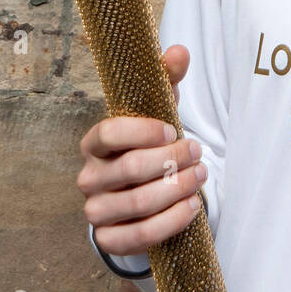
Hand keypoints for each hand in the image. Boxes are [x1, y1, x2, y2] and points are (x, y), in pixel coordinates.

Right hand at [77, 45, 206, 258]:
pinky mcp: (109, 239)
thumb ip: (167, 79)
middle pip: (130, 169)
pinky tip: (192, 206)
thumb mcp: (158, 110)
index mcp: (94, 144)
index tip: (173, 130)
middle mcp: (89, 178)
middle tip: (198, 152)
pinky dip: (171, 221)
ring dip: (177, 189)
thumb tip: (178, 51)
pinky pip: (140, 237)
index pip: (107, 134)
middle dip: (172, 159)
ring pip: (138, 203)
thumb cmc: (150, 145)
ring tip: (201, 175)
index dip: (143, 131)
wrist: (141, 191)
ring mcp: (96, 211)